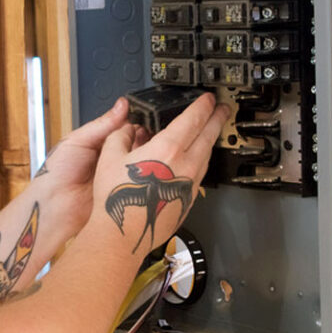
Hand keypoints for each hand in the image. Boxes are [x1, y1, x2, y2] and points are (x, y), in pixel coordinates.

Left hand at [33, 96, 149, 232]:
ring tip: (151, 150)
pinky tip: (149, 169)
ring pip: (141, 163)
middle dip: (145, 140)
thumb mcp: (77, 140)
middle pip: (136, 146)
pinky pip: (140, 183)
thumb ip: (102, 124)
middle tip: (151, 136)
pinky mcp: (124, 194)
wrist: (54, 207)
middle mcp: (111, 160)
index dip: (135, 125)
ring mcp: (119, 177)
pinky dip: (146, 176)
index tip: (147, 119)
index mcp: (100, 144)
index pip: (125, 130)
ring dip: (147, 157)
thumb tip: (122, 105)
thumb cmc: (57, 174)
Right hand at [91, 93, 227, 255]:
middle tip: (222, 109)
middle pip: (209, 135)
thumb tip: (127, 129)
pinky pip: (199, 173)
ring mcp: (190, 183)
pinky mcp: (189, 199)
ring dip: (209, 140)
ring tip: (207, 132)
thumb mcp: (109, 156)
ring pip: (206, 155)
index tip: (208, 98)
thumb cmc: (118, 200)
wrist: (124, 233)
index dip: (203, 105)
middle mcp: (185, 164)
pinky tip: (191, 160)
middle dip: (218, 118)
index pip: (194, 118)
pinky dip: (199, 161)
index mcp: (168, 148)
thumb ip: (120, 136)